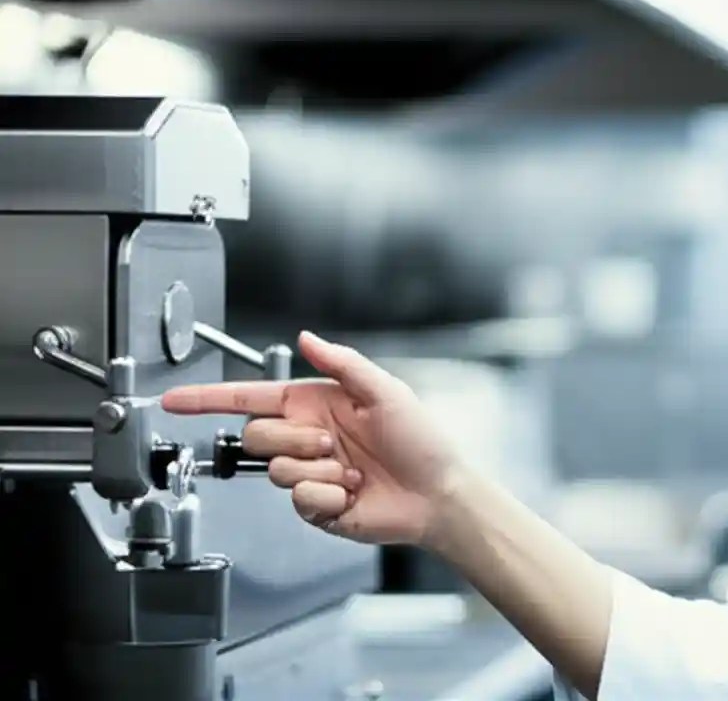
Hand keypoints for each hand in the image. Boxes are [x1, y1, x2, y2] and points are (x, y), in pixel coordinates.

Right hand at [162, 331, 456, 546]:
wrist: (437, 493)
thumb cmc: (421, 440)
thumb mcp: (385, 391)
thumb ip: (342, 363)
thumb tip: (306, 338)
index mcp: (315, 405)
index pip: (250, 398)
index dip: (208, 398)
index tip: (173, 398)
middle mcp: (306, 439)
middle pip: (254, 436)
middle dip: (289, 439)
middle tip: (330, 443)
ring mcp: (309, 474)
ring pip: (275, 470)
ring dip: (316, 469)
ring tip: (351, 471)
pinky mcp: (316, 507)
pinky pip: (299, 499)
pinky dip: (327, 495)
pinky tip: (351, 493)